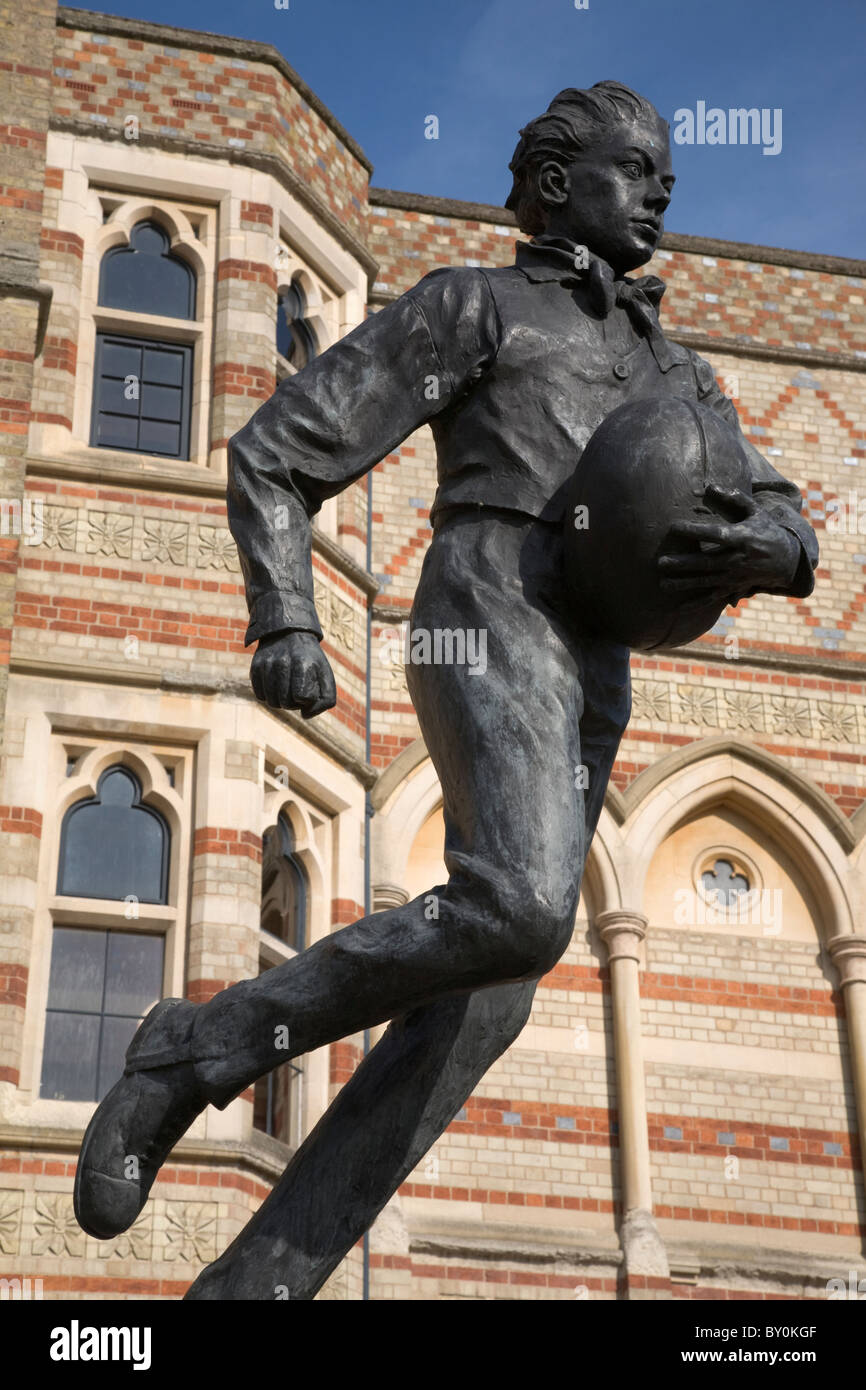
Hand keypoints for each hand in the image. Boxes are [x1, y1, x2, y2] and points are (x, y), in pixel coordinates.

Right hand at [250, 630, 336, 717]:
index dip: (307, 699)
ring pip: (271, 701)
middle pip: (285, 702)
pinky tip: (275, 688)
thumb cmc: (310, 661)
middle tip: (297, 692)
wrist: (289, 634)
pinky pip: (259, 695)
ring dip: (281, 702)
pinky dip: (268, 696)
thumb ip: (326, 700)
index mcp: (302, 663)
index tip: (309, 688)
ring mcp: (267, 663)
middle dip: (294, 703)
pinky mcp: (256, 666)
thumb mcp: (326, 676)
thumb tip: (305, 714)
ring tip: (287, 691)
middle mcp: (282, 662)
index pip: (302, 697)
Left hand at [657, 486, 798, 605]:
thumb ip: (734, 498)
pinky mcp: (734, 588)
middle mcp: (737, 559)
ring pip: (706, 581)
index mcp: (742, 538)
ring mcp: (735, 576)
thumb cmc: (767, 531)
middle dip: (682, 563)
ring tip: (662, 584)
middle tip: (660, 562)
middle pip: (706, 562)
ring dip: (683, 584)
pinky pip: (713, 598)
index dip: (694, 530)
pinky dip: (697, 604)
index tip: (673, 527)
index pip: (714, 534)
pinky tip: (678, 608)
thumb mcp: (755, 511)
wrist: (787, 560)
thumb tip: (710, 486)